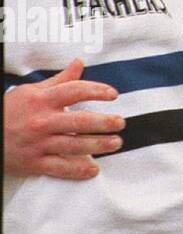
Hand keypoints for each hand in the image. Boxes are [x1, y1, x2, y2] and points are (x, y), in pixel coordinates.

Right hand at [4, 59, 123, 179]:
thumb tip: (79, 63)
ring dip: (99, 145)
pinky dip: (78, 170)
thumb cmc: (10, 111)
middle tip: (121, 123)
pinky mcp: (33, 163)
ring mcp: (38, 144)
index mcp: (42, 100)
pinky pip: (59, 168)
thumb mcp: (31, 91)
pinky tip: (93, 169)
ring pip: (74, 145)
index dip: (97, 90)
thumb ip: (59, 80)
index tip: (113, 94)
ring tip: (116, 143)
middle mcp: (42, 121)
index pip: (75, 91)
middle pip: (80, 121)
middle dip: (105, 122)